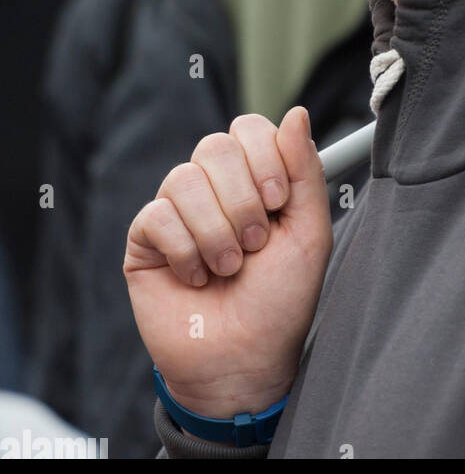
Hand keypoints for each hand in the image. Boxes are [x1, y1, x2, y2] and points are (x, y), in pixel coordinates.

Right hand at [124, 106, 331, 417]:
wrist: (244, 360)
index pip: (249, 128)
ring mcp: (177, 211)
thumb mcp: (310, 232)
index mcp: (254, 178)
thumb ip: (306, 170)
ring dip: (216, 231)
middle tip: (255, 243)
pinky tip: (196, 278)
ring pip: (184, 179)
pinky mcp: (145, 239)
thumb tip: (297, 113)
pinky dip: (186, 250)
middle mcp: (214, 188)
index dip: (265, 158)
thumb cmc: (281, 300)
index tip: (278, 201)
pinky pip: (158, 215)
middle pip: (215, 146)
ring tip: (228, 268)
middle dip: (242, 199)